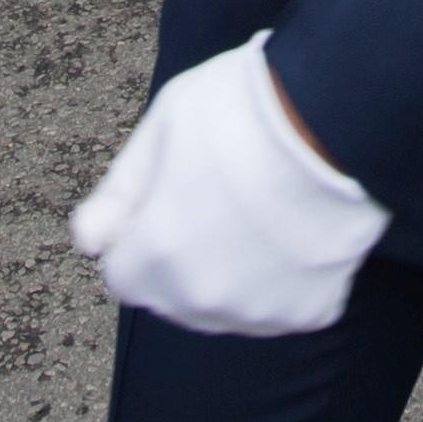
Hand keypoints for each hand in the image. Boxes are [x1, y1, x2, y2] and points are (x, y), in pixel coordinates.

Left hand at [74, 32, 388, 337]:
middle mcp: (201, 298)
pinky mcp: (310, 311)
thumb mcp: (161, 128)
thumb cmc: (242, 109)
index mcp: (153, 256)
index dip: (141, 231)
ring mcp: (258, 311)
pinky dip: (288, 279)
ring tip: (262, 211)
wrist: (335, 115)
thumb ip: (117, 192)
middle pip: (173, 293)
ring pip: (227, 304)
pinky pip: (284, 305)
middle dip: (184, 256)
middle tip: (221, 197)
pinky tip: (297, 230)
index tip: (170, 196)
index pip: (121, 272)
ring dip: (233, 273)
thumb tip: (87, 239)